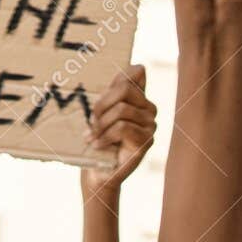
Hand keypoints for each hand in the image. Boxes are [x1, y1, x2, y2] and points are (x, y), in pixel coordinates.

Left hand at [81, 64, 156, 201]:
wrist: (99, 170)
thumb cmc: (97, 140)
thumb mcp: (100, 113)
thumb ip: (109, 93)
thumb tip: (115, 74)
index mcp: (139, 97)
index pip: (137, 70)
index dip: (117, 79)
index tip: (100, 100)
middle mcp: (149, 108)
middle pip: (125, 89)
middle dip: (102, 104)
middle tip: (90, 122)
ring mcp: (151, 124)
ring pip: (122, 110)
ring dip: (101, 124)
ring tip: (91, 136)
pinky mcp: (147, 141)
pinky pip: (123, 128)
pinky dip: (105, 136)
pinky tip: (97, 145)